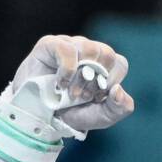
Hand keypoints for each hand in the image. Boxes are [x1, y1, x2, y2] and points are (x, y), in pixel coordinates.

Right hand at [10, 35, 133, 132]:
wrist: (42, 116)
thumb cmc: (72, 112)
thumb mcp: (101, 117)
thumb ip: (120, 108)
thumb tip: (119, 90)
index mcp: (103, 66)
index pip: (120, 63)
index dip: (112, 81)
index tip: (98, 97)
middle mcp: (89, 52)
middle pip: (107, 53)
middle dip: (97, 80)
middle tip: (84, 96)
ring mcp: (70, 46)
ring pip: (88, 48)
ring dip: (82, 76)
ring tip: (72, 93)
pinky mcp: (50, 44)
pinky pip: (67, 49)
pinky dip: (68, 70)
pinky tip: (61, 84)